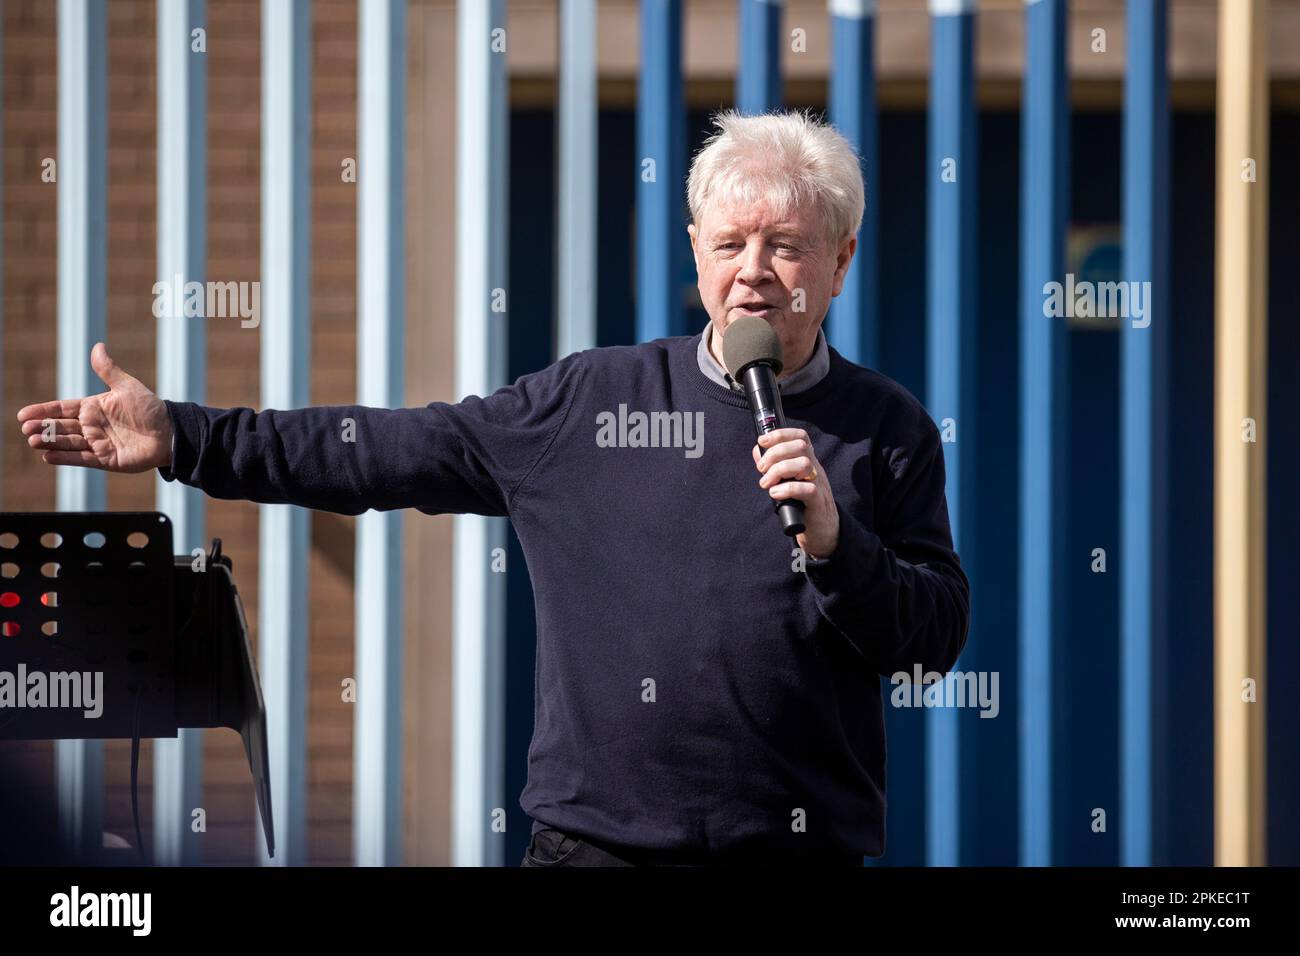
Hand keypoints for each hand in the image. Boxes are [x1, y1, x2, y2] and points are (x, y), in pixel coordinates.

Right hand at [16, 342, 172, 473]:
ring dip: (49, 442)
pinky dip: (65, 458)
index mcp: (94, 408)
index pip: (62, 409)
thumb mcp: (127, 386)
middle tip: (26, 428)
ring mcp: (97, 444)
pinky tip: (47, 456)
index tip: (23, 414)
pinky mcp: (105, 460)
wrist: (170, 432)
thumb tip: (98, 346)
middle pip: (61, 427)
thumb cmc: (150, 408)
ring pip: (67, 443)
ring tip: (32, 440)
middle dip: (42, 427)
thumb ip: (108, 370)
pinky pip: (81, 459)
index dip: (43, 411)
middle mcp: (92, 426)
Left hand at [753, 427, 838, 558]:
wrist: (823, 530)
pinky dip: (787, 489)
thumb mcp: (788, 480)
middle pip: (800, 446)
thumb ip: (773, 465)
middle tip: (761, 469)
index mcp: (808, 461)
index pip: (800, 437)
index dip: (781, 434)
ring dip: (779, 470)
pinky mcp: (818, 502)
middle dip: (775, 454)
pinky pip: (807, 489)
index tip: (762, 441)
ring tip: (766, 483)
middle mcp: (815, 469)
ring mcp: (819, 484)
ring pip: (804, 464)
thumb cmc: (803, 504)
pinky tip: (775, 493)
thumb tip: (757, 450)